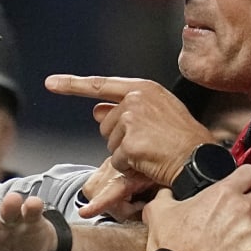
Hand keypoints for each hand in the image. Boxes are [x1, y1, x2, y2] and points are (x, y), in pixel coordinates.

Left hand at [46, 74, 214, 217]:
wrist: (200, 159)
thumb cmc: (183, 138)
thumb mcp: (157, 115)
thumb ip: (126, 109)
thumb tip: (96, 111)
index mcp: (143, 88)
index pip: (100, 85)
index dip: (72, 85)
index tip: (50, 83)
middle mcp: (135, 99)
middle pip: (104, 124)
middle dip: (120, 138)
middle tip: (149, 142)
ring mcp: (132, 120)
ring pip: (109, 143)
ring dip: (126, 153)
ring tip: (152, 151)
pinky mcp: (130, 143)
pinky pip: (117, 161)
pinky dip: (130, 167)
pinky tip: (149, 162)